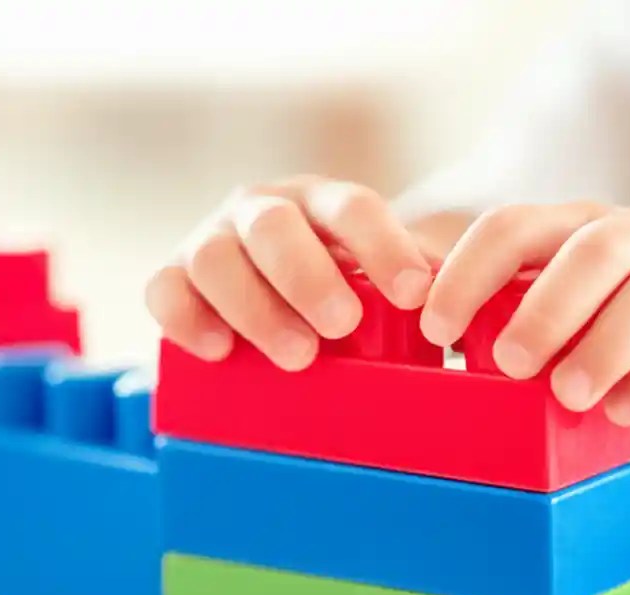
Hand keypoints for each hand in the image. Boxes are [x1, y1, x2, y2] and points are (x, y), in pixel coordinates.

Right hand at [145, 175, 433, 370]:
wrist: (258, 289)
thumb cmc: (333, 290)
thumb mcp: (374, 276)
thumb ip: (412, 285)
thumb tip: (467, 314)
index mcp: (319, 203)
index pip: (351, 207)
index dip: (382, 246)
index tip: (414, 293)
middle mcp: (260, 211)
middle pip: (274, 225)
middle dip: (308, 275)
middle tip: (341, 324)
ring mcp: (208, 241)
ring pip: (215, 257)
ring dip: (255, 306)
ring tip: (296, 355)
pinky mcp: (170, 277)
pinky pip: (162, 290)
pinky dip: (186, 319)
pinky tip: (219, 351)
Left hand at [421, 203, 629, 424]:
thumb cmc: (603, 327)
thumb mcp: (546, 310)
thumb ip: (489, 311)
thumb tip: (401, 322)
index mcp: (572, 226)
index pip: (513, 227)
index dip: (469, 272)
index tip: (433, 329)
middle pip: (593, 252)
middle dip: (546, 309)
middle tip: (509, 365)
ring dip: (604, 347)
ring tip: (567, 395)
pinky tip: (621, 410)